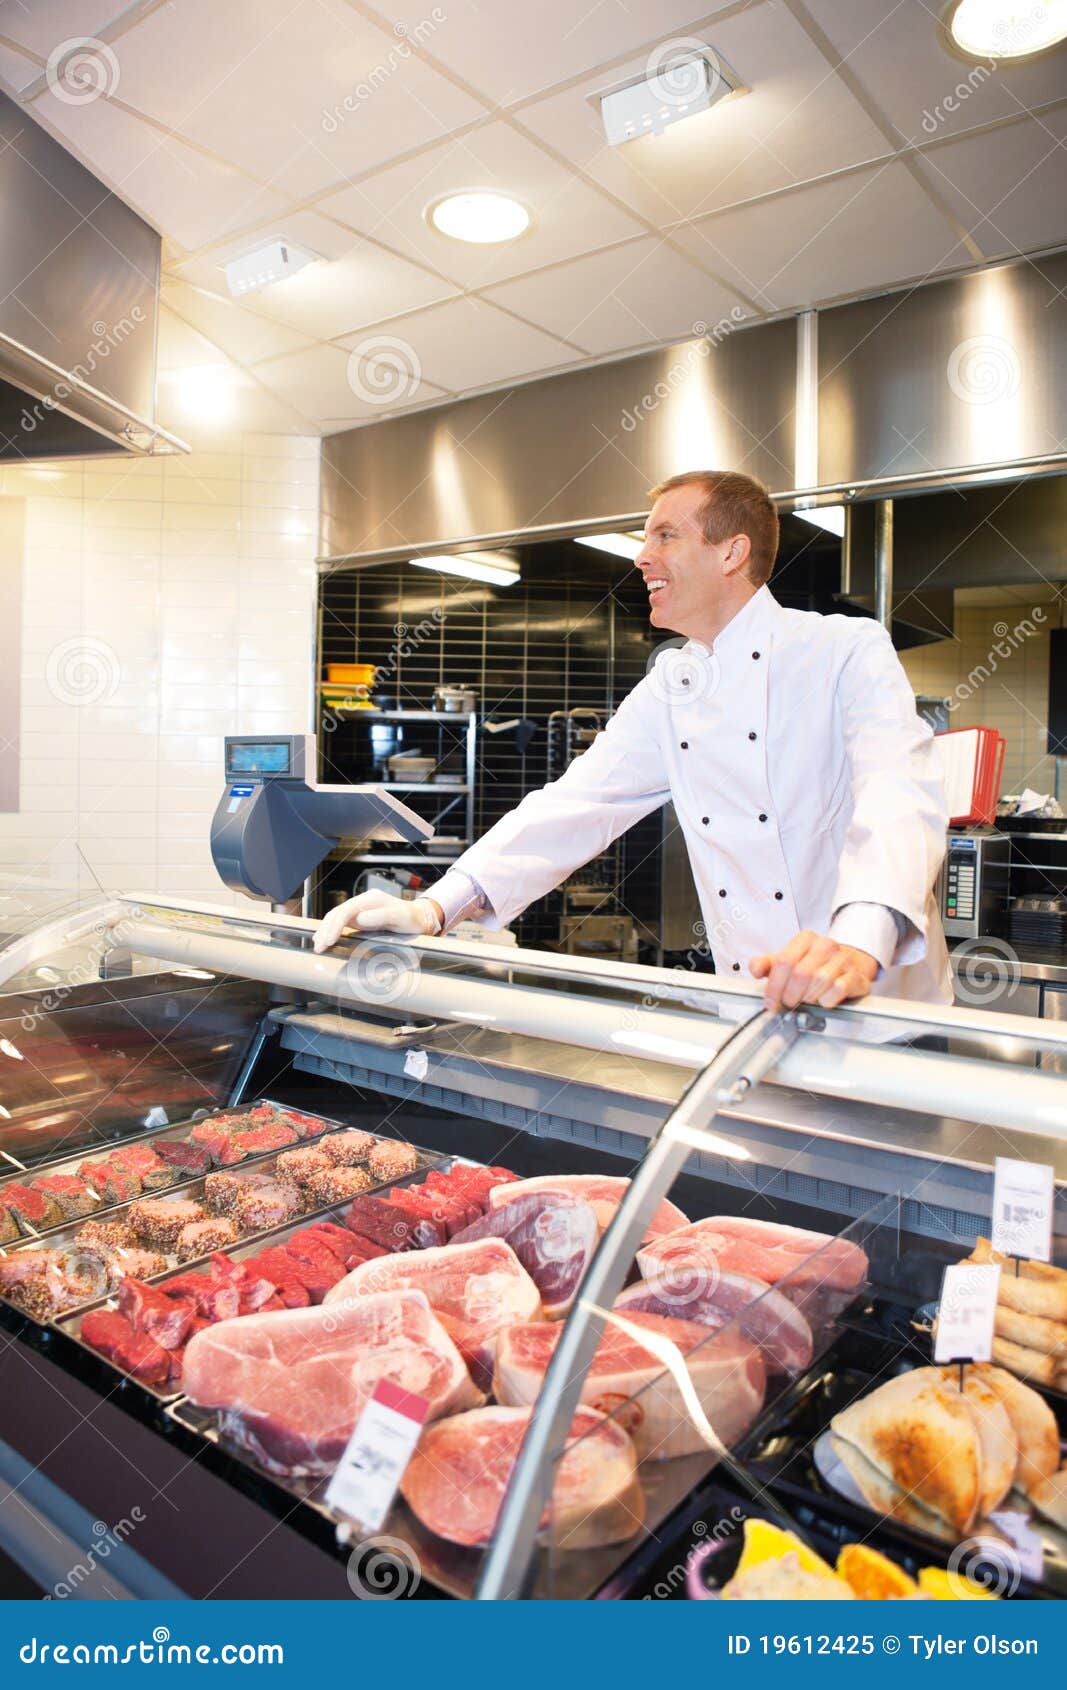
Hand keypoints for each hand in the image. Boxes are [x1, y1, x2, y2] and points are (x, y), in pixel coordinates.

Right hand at [312, 891, 442, 951]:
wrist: (421, 919)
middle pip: (337, 913)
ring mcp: (361, 911)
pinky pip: (342, 924)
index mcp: (370, 899)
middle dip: (326, 930)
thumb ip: (382, 916)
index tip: (329, 939)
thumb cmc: (413, 919)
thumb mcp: (401, 917)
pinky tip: (325, 940)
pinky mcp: (361, 919)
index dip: (335, 925)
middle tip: (319, 946)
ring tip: (318, 945)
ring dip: (326, 931)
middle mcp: (363, 903)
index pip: (346, 910)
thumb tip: (361, 919)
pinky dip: (332, 932)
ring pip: (337, 918)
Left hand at [749, 930, 878, 1010]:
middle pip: (800, 973)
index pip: (784, 961)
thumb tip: (756, 968)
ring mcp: (843, 959)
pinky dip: (827, 999)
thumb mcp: (787, 961)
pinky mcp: (855, 975)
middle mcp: (826, 945)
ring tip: (805, 1000)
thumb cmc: (814, 964)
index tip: (770, 1001)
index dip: (774, 986)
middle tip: (787, 1003)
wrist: (848, 965)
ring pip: (819, 981)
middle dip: (790, 994)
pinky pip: (838, 989)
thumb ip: (767, 964)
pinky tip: (823, 999)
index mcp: (806, 939)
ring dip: (808, 997)